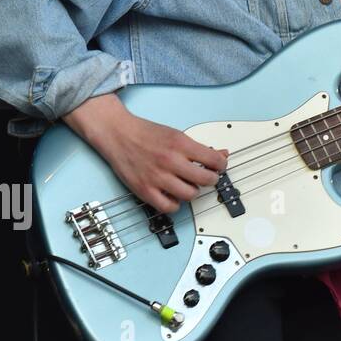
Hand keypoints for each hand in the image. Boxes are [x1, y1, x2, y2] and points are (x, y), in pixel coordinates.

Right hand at [65, 93, 229, 213]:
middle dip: (211, 179)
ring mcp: (157, 177)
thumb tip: (222, 155)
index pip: (214, 161)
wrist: (118, 134)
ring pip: (190, 195)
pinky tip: (174, 195)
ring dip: (194, 191)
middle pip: (206, 180)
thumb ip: (200, 147)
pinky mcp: (145, 190)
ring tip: (189, 185)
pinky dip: (175, 204)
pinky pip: (169, 207)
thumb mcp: (177, 134)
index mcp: (181, 144)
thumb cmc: (146, 133)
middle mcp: (170, 161)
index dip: (221, 166)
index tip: (219, 167)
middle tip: (206, 177)